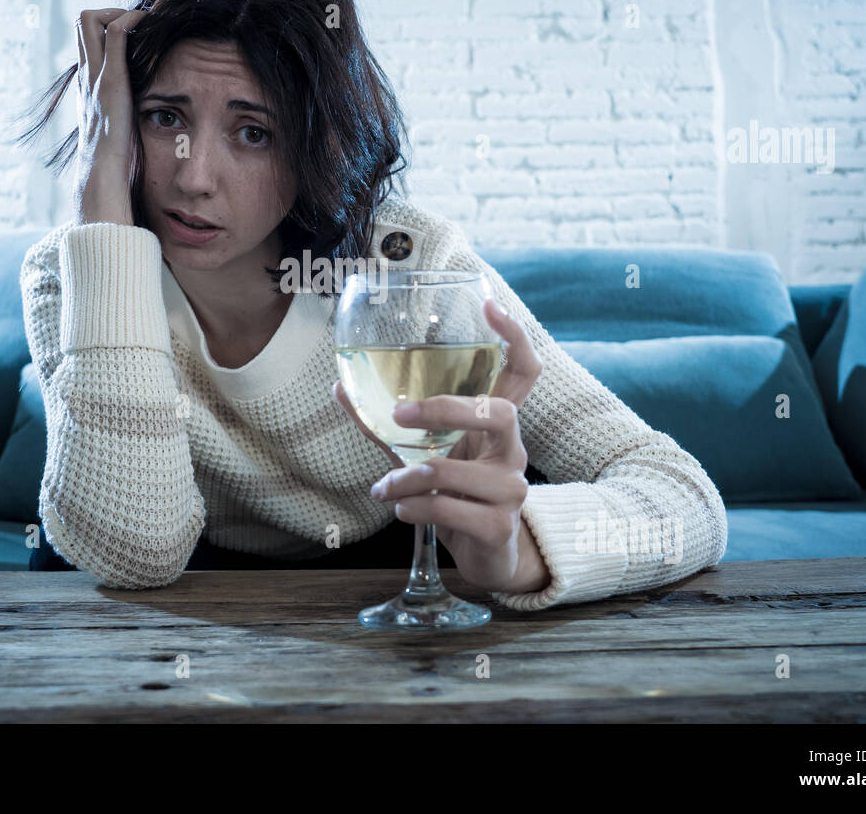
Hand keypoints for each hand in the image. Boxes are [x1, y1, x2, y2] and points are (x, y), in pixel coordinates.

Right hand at [72, 7, 147, 225]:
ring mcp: (95, 77)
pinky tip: (151, 26)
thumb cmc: (115, 163)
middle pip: (82, 23)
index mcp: (88, 88)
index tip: (135, 36)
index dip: (106, 27)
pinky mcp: (110, 81)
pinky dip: (131, 19)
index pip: (86, 41)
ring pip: (90, 19)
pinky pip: (114, 33)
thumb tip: (147, 118)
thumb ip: (125, 117)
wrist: (102, 179)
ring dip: (118, 12)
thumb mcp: (119, 131)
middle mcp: (86, 77)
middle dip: (110, 12)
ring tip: (144, 25)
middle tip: (138, 25)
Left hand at [332, 299, 547, 592]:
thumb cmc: (455, 496)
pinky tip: (401, 510)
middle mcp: (514, 451)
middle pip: (500, 414)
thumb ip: (390, 426)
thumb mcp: (424, 456)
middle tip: (400, 415)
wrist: (486, 559)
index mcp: (500, 426)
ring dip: (406, 478)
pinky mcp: (500, 527)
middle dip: (445, 410)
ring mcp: (513, 490)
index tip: (489, 305)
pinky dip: (412, 508)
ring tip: (383, 488)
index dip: (515, 336)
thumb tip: (340, 388)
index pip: (525, 372)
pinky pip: (447, 509)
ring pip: (455, 471)